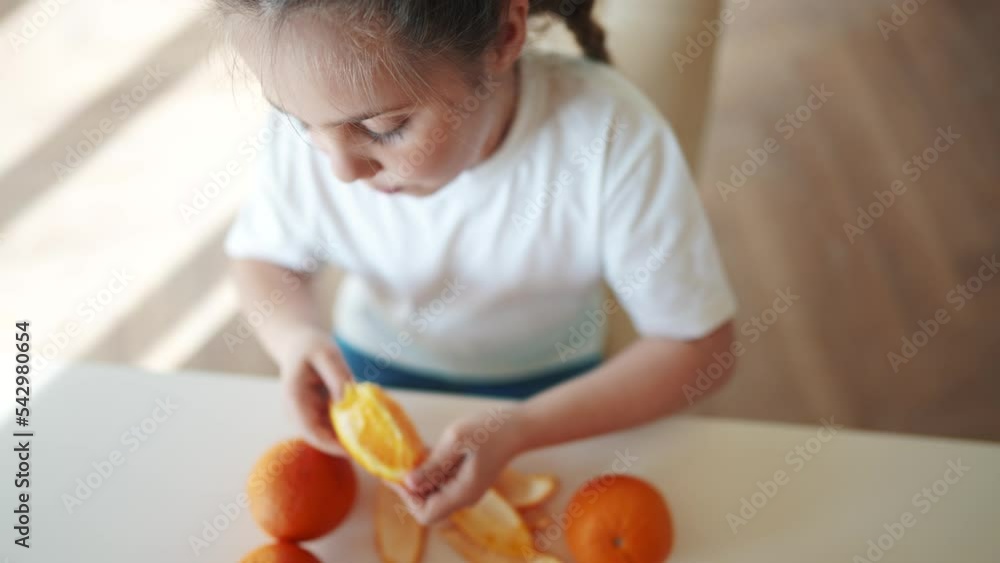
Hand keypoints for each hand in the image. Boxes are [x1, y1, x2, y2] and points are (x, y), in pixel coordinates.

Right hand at [278, 327, 354, 456]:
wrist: (300, 344)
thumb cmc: (312, 346)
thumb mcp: (326, 353)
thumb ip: (335, 374)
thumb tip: (346, 400)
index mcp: (294, 398)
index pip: (309, 429)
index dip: (328, 444)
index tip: (349, 451)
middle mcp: (297, 411)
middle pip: (318, 437)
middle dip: (341, 447)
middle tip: (367, 453)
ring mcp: (306, 414)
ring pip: (327, 435)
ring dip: (346, 441)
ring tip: (371, 446)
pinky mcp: (317, 413)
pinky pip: (332, 426)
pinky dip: (348, 430)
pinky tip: (366, 431)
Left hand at [392, 406, 524, 524]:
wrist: (518, 426)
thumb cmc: (490, 430)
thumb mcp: (457, 441)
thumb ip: (434, 464)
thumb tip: (409, 483)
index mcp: (463, 493)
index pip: (426, 513)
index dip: (407, 498)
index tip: (396, 474)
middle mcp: (464, 497)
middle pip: (427, 505)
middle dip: (411, 487)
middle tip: (400, 462)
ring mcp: (466, 489)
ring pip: (433, 494)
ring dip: (420, 477)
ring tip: (411, 454)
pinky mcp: (467, 479)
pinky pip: (442, 482)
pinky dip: (431, 470)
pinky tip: (426, 451)